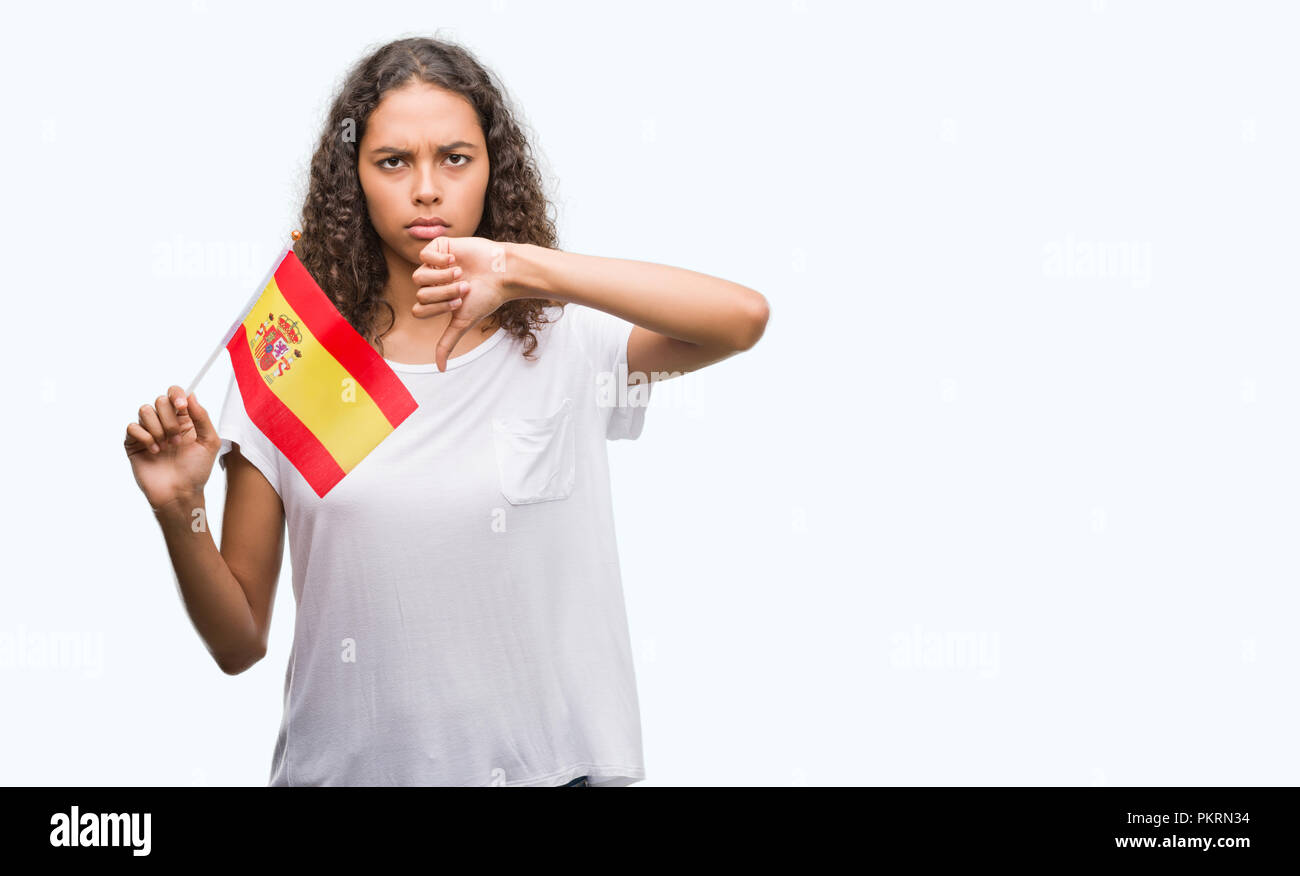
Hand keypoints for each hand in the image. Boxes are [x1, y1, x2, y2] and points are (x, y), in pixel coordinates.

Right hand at [124, 385, 220, 511]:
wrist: (180, 493)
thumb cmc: (197, 471)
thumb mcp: (209, 442)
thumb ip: (202, 417)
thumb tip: (191, 394)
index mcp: (184, 419)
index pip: (174, 393)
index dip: (176, 395)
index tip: (181, 406)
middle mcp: (165, 422)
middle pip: (159, 400)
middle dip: (169, 419)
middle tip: (177, 440)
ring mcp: (148, 432)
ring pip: (144, 410)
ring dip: (158, 429)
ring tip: (166, 447)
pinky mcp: (134, 443)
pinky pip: (132, 427)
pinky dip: (145, 438)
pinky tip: (155, 452)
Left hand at [412, 236, 515, 371]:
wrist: (501, 272)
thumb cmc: (485, 297)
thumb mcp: (463, 322)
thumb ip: (447, 343)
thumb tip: (440, 369)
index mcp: (436, 300)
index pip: (419, 310)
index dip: (438, 308)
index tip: (459, 303)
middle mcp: (433, 283)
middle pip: (421, 294)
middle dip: (444, 293)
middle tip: (465, 287)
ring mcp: (434, 265)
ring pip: (419, 276)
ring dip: (442, 277)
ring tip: (460, 273)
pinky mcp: (438, 247)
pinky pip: (423, 255)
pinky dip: (439, 260)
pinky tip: (455, 259)